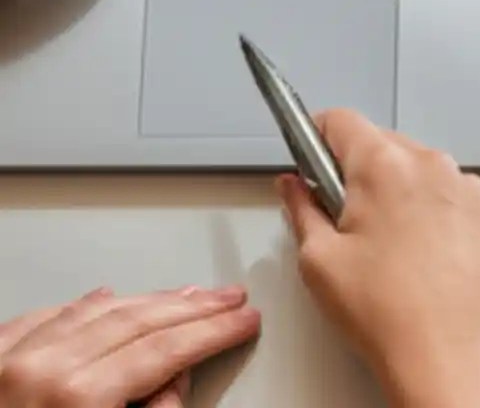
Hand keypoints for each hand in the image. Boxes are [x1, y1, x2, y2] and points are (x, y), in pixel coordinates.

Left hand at [0, 285, 259, 406]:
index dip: (213, 332)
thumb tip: (172, 385)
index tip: (244, 320)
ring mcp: (6, 363)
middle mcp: (41, 369)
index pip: (166, 349)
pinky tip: (100, 299)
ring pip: (91, 311)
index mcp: (78, 400)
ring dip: (145, 299)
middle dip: (190, 307)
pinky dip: (77, 307)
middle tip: (228, 298)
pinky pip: (37, 320)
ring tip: (184, 294)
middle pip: (135, 320)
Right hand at [277, 109, 479, 407]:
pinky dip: (433, 208)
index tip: (310, 161)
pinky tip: (425, 250)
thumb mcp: (318, 259)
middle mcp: (431, 162)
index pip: (341, 120)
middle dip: (359, 169)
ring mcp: (467, 185)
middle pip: (383, 143)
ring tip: (390, 242)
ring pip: (420, 168)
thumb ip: (301, 208)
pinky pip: (451, 192)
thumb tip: (292, 183)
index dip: (317, 136)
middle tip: (346, 217)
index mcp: (383, 164)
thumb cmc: (380, 308)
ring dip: (399, 188)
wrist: (447, 352)